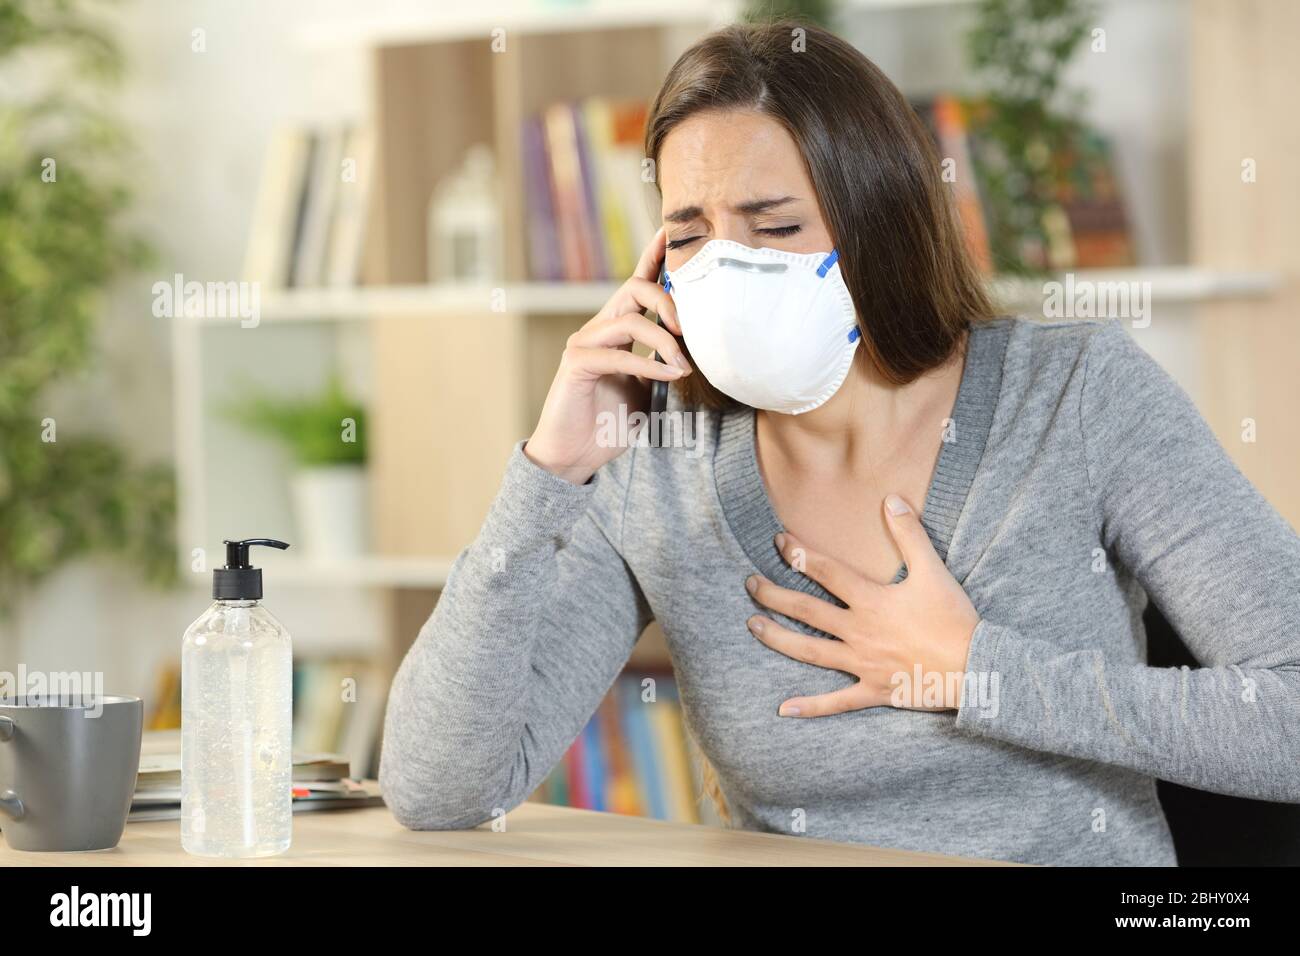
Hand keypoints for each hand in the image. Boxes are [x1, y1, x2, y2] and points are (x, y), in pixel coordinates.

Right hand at [524, 229, 691, 484]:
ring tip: (683, 365)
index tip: (673, 231)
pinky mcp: (576, 363)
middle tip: (690, 329)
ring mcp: (584, 342)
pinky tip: (667, 375)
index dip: (655, 255)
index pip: (639, 283)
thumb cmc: (611, 423)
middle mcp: (600, 328)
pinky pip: (619, 353)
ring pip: (629, 319)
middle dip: (669, 301)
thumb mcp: (649, 388)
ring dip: (665, 341)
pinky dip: (648, 364)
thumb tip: (699, 348)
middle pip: (635, 288)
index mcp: (618, 329)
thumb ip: (665, 363)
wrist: (576, 455)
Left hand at [745, 494, 979, 715]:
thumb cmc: (955, 619)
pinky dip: (810, 707)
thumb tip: (891, 499)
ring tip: (752, 626)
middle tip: (749, 584)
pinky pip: (836, 702)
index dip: (800, 555)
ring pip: (810, 652)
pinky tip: (783, 709)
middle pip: (807, 610)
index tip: (778, 542)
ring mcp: (863, 664)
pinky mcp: (873, 691)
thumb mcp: (934, 570)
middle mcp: (859, 632)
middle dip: (774, 595)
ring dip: (778, 638)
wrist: (977, 668)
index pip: (826, 573)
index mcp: (872, 601)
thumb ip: (910, 534)